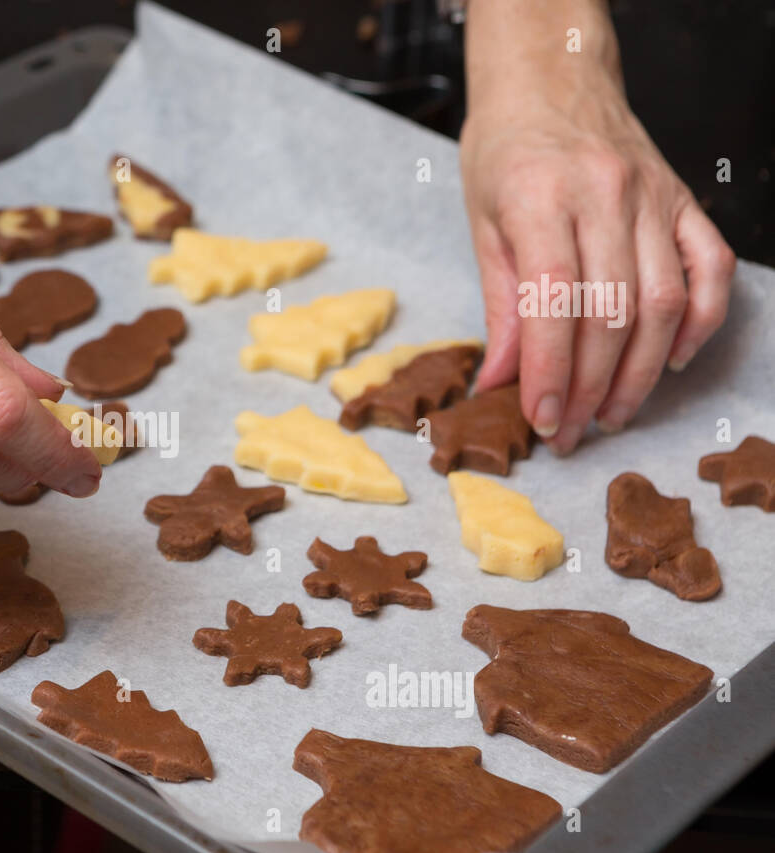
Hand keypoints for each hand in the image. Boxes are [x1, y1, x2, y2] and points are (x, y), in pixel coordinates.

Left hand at [460, 0, 735, 452]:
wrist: (552, 80)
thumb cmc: (505, 153)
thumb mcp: (482, 225)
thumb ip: (499, 306)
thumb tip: (499, 382)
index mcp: (541, 199)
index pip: (555, 303)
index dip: (550, 372)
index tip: (541, 419)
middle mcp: (606, 197)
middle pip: (613, 314)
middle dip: (590, 387)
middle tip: (571, 432)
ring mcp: (654, 198)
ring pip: (664, 302)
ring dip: (642, 372)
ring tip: (611, 413)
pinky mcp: (684, 201)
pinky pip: (710, 270)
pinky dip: (701, 322)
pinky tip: (674, 360)